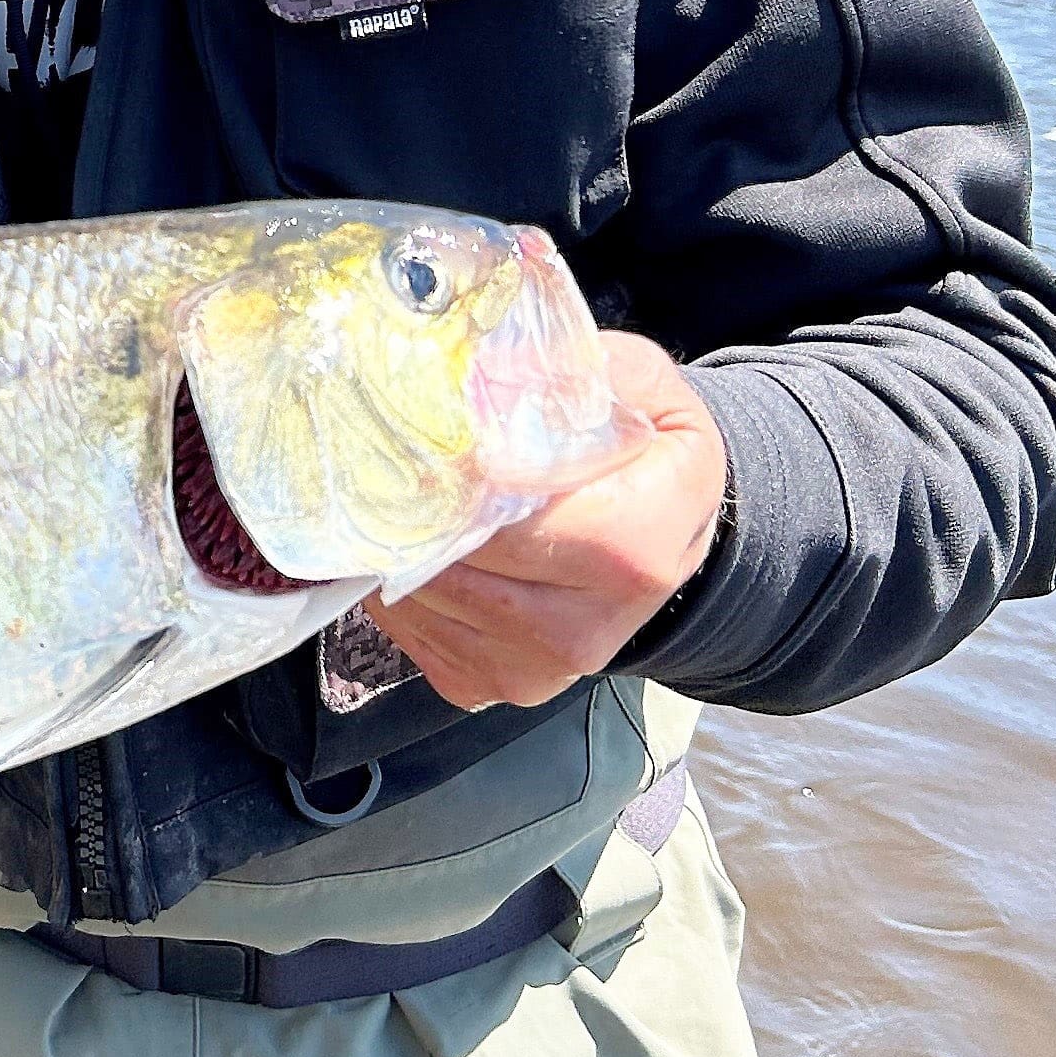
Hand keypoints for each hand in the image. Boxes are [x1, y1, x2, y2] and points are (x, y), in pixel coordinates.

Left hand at [377, 333, 724, 713]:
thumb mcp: (641, 386)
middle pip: (450, 564)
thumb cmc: (649, 453)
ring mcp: (531, 670)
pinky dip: (398, 584)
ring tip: (399, 496)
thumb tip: (475, 375)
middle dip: (409, 507)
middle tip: (383, 455)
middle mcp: (579, 629)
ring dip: (395, 547)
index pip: (501, 520)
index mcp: (626, 549)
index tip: (418, 433)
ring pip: (418, 599)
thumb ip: (565, 369)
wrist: (672, 539)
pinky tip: (420, 543)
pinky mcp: (487, 687)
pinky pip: (409, 631)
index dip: (448, 475)